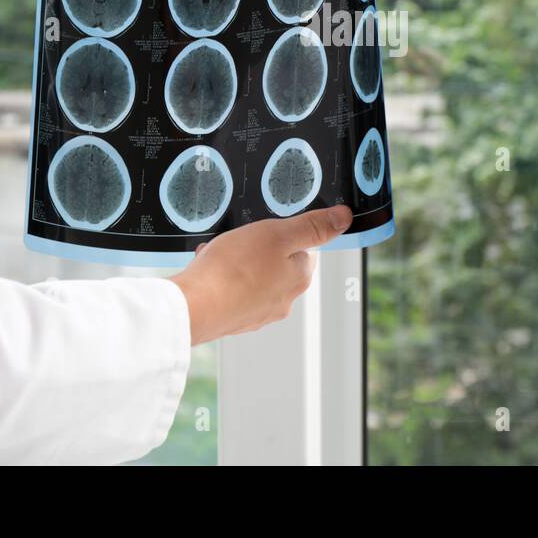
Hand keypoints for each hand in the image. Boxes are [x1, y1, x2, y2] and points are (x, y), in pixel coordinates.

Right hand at [168, 204, 352, 344]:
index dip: (285, 233)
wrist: (193, 307)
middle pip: (277, 261)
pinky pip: (232, 290)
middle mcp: (284, 300)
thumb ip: (312, 226)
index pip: (305, 248)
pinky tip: (208, 270)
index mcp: (299, 279)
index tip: (267, 229)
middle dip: (257, 247)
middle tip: (239, 241)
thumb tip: (344, 218)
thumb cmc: (234, 269)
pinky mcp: (234, 319)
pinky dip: (222, 277)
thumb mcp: (278, 234)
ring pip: (252, 276)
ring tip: (219, 254)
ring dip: (237, 262)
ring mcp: (258, 313)